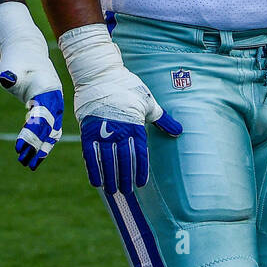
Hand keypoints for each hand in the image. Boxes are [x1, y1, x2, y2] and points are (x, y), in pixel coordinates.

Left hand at [0, 1, 63, 170]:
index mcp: (46, 89)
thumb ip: (10, 73)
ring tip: (29, 165)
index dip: (31, 133)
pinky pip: (49, 127)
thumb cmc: (17, 58)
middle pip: (49, 127)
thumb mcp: (11, 65)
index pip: (42, 116)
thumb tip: (7, 79)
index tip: (18, 148)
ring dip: (41, 148)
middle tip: (23, 162)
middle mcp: (54, 98)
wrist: (26, 49)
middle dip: (37, 146)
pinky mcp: (48, 106)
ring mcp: (53, 103)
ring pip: (52, 131)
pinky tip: (32, 153)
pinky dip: (42, 141)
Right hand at [59, 24, 181, 194]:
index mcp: (135, 124)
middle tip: (125, 192)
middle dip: (124, 178)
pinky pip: (89, 154)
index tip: (140, 183)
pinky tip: (96, 181)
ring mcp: (102, 130)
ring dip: (110, 177)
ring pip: (106, 160)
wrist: (100, 74)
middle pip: (123, 160)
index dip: (140, 170)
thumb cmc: (126, 86)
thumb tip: (179, 130)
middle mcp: (119, 129)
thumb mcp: (149, 101)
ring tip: (112, 191)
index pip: (139, 153)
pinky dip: (93, 169)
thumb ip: (163, 119)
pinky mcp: (87, 129)